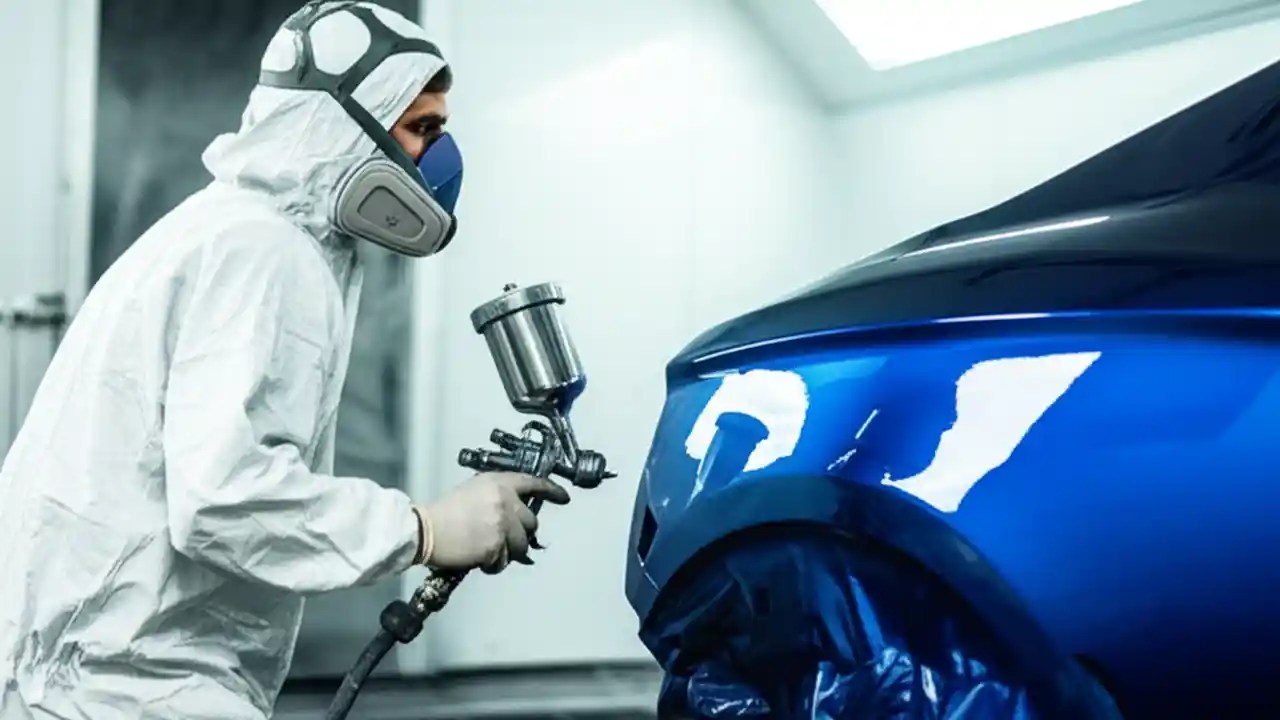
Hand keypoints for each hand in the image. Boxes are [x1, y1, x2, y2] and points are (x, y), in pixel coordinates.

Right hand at [415, 472, 570, 573]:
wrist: (426, 530)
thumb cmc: (444, 511)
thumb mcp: (473, 490)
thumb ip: (498, 496)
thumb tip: (514, 510)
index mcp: (499, 483)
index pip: (533, 483)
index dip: (552, 491)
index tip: (564, 497)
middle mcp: (505, 501)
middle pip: (531, 522)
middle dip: (520, 533)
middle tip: (502, 538)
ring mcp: (502, 525)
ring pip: (522, 545)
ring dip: (508, 551)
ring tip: (488, 549)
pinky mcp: (495, 547)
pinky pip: (504, 561)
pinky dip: (494, 564)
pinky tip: (478, 558)